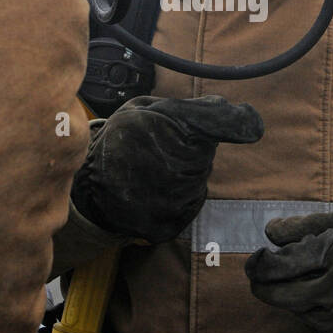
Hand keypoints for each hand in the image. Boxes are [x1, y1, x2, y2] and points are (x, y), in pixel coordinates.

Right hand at [71, 95, 262, 243]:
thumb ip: (184, 108)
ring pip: (198, 178)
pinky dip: (177, 197)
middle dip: (191, 147)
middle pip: (207, 152)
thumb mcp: (140, 109)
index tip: (248, 121)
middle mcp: (177, 164)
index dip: (238, 120)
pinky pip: (190, 203)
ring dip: (183, 173)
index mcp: (169, 129)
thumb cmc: (117, 143)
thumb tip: (226, 108)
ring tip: (149, 170)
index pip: (222, 122)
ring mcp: (175, 198)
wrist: (84, 190)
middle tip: (158, 148)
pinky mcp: (170, 224)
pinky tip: (151, 191)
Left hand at [245, 208, 332, 332]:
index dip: (259, 264)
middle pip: (278, 296)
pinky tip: (328, 302)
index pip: (278, 267)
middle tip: (261, 277)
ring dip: (293, 299)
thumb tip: (270, 233)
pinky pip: (313, 328)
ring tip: (313, 283)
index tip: (257, 260)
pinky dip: (313, 315)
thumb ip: (305, 225)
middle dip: (264, 286)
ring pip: (295, 311)